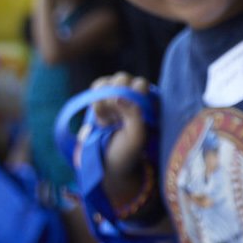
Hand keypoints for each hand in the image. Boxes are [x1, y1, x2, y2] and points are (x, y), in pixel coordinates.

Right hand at [85, 72, 152, 195]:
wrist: (108, 165)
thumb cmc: (127, 151)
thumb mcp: (136, 136)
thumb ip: (133, 114)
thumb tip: (119, 95)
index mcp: (147, 104)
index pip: (140, 83)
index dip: (131, 95)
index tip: (127, 114)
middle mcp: (132, 97)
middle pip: (121, 78)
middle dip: (115, 97)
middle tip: (115, 120)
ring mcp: (114, 98)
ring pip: (105, 83)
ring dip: (103, 101)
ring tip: (108, 121)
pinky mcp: (99, 102)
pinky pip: (95, 91)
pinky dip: (95, 104)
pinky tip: (101, 120)